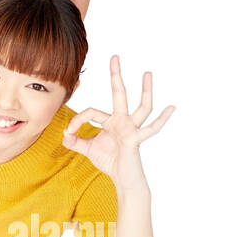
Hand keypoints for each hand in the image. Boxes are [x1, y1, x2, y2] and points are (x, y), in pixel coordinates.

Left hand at [63, 56, 173, 190]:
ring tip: (147, 73)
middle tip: (114, 56)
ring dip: (145, 90)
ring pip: (141, 107)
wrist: (123, 180)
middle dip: (116, 75)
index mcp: (110, 121)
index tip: (69, 132)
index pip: (90, 112)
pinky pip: (151, 129)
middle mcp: (122, 121)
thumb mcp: (88, 149)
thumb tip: (64, 134)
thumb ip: (75, 141)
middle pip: (119, 93)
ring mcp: (132, 129)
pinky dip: (162, 119)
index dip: (77, 121)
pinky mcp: (136, 140)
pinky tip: (172, 108)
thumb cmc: (110, 162)